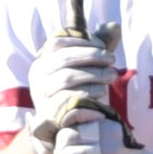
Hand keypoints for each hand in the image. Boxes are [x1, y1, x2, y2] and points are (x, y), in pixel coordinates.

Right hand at [27, 24, 119, 153]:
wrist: (64, 127)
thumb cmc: (77, 90)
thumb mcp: (87, 67)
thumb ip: (98, 47)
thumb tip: (114, 26)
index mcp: (43, 60)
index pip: (58, 43)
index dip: (82, 42)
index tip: (103, 46)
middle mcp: (37, 76)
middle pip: (64, 60)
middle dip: (91, 57)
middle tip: (112, 60)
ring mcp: (41, 95)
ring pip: (67, 79)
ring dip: (93, 76)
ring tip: (112, 76)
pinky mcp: (50, 113)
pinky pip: (69, 101)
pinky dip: (89, 96)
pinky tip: (103, 94)